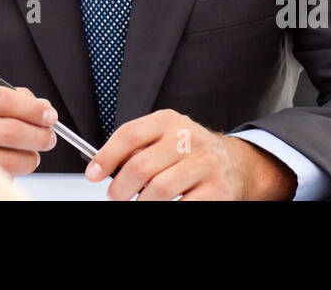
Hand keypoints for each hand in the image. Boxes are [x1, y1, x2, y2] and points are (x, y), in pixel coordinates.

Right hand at [0, 81, 57, 175]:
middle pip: (10, 131)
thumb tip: (44, 109)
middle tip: (49, 138)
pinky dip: (15, 171)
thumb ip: (11, 97)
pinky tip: (11, 162)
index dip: (34, 109)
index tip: (51, 116)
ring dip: (31, 158)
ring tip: (33, 154)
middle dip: (39, 136)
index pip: (5, 100)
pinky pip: (1, 175)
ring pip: (9, 160)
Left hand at [86, 109, 296, 200]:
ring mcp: (204, 165)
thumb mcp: (166, 137)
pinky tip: (162, 207)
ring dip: (141, 204)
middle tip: (116, 196)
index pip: (130, 135)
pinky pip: (182, 206)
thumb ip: (139, 147)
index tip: (93, 174)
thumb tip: (104, 167)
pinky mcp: (217, 191)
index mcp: (169, 121)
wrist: (236, 163)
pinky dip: (165, 210)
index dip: (106, 156)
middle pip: (141, 167)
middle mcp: (188, 139)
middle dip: (120, 188)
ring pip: (159, 190)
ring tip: (139, 203)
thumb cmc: (190, 152)